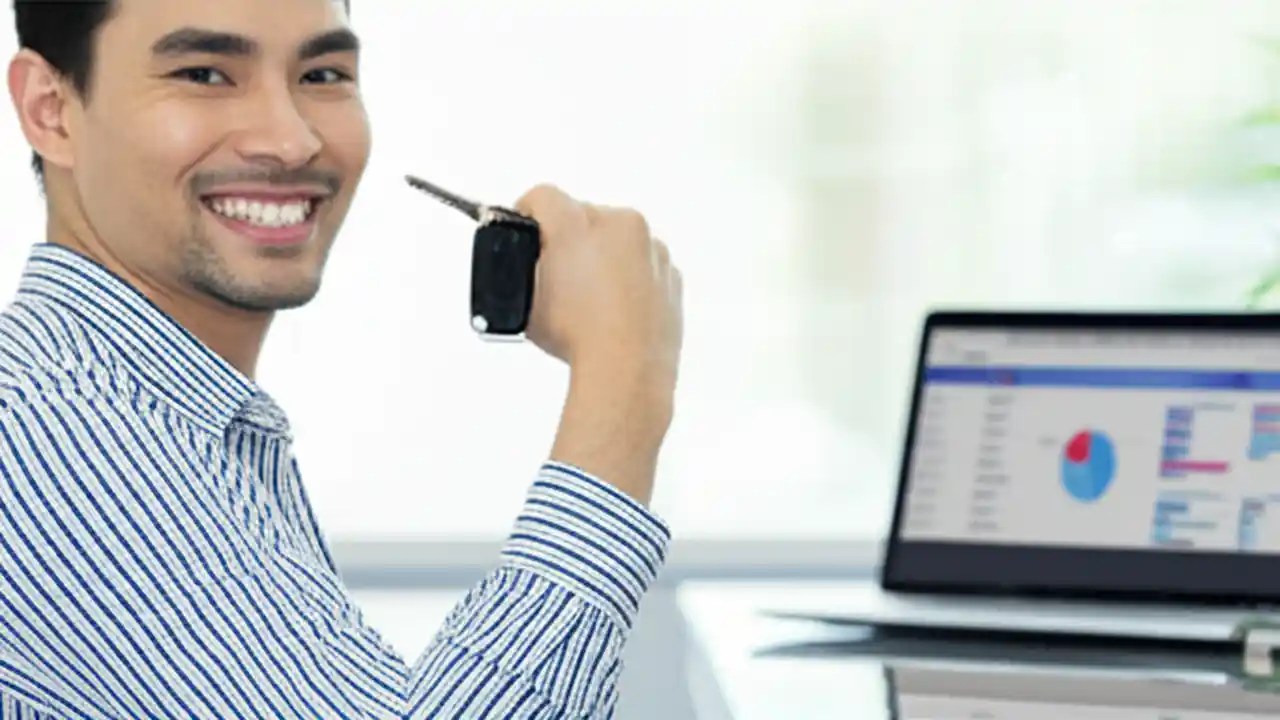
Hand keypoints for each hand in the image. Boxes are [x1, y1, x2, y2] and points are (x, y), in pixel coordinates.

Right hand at [514, 184, 683, 503]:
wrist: (627, 370)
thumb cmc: (575, 339)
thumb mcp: (528, 301)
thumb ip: (527, 270)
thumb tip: (532, 266)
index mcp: (575, 224)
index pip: (543, 197)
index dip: (528, 213)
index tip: (526, 231)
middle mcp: (617, 224)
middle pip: (583, 214)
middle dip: (569, 236)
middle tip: (559, 271)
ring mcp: (649, 246)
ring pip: (618, 236)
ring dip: (604, 253)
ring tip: (592, 294)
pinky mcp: (669, 270)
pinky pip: (645, 261)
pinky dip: (632, 275)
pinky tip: (618, 305)